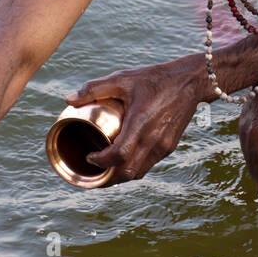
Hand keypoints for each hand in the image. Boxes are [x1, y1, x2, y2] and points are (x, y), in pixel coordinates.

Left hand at [68, 58, 205, 182]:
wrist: (189, 82)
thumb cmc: (154, 79)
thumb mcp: (123, 78)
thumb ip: (94, 88)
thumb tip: (68, 99)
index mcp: (141, 123)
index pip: (119, 156)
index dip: (101, 162)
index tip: (88, 157)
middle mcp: (154, 139)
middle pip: (128, 172)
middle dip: (107, 178)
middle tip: (90, 173)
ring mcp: (163, 146)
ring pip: (139, 172)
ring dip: (120, 176)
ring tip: (103, 171)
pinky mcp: (169, 147)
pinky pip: (148, 165)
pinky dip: (133, 168)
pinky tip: (123, 162)